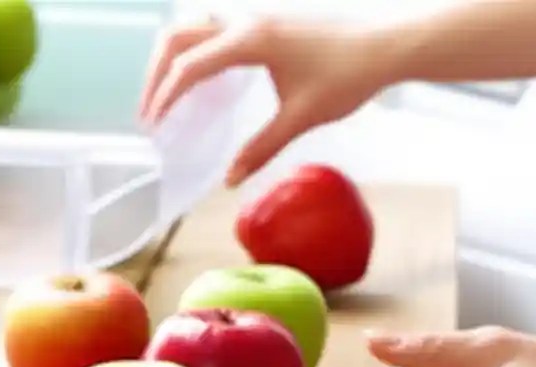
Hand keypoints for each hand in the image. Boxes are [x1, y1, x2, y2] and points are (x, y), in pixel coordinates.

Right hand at [138, 18, 392, 186]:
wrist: (386, 46)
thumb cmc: (348, 77)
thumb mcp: (300, 118)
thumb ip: (260, 148)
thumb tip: (229, 180)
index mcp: (250, 40)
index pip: (190, 65)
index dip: (165, 96)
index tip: (153, 126)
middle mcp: (245, 21)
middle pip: (178, 37)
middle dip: (156, 74)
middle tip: (150, 114)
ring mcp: (254, 18)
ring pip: (193, 26)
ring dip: (172, 57)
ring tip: (166, 96)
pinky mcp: (264, 23)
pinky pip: (213, 30)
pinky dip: (195, 51)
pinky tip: (201, 82)